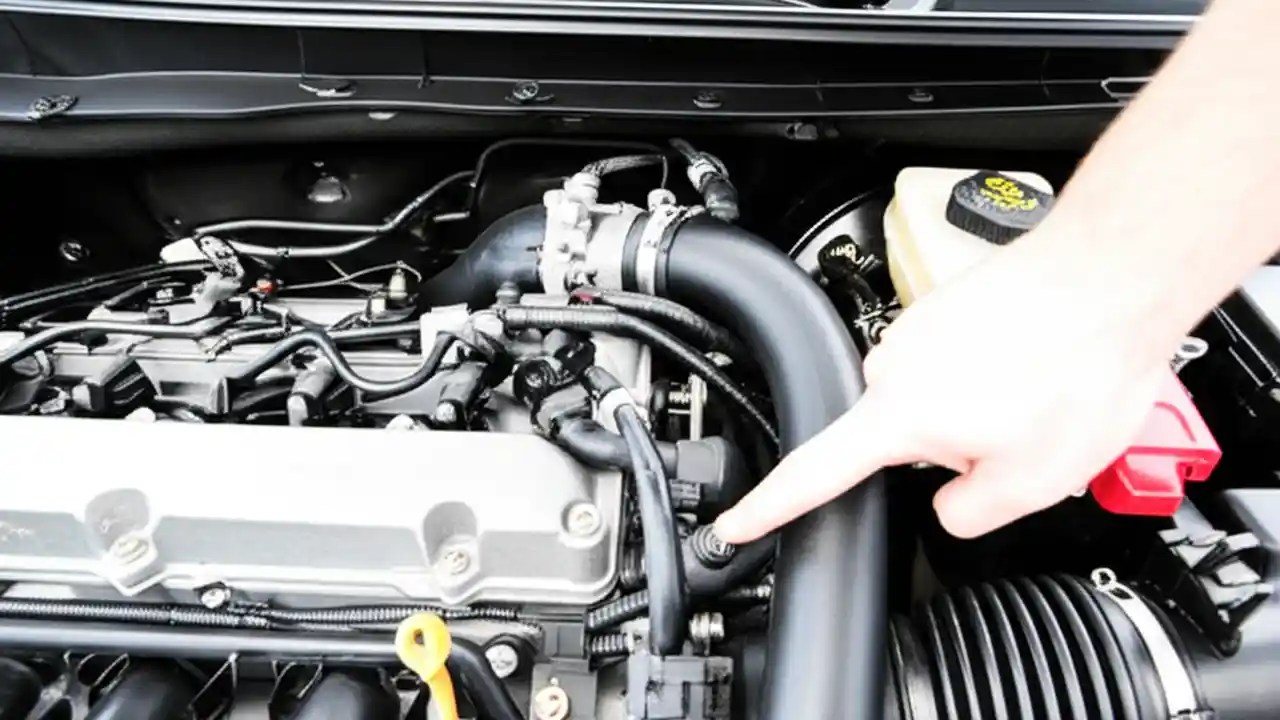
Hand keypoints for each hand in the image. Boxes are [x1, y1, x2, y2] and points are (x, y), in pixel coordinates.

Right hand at [714, 234, 1173, 540]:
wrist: (1110, 279)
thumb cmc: (1076, 366)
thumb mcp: (1032, 482)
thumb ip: (967, 513)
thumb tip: (951, 504)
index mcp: (898, 416)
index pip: (812, 475)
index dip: (769, 506)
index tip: (737, 522)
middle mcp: (894, 366)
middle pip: (898, 438)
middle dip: (954, 450)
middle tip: (1021, 437)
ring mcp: (918, 331)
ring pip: (933, 400)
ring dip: (981, 409)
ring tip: (1040, 395)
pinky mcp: (945, 309)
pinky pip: (955, 361)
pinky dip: (994, 374)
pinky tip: (1040, 367)